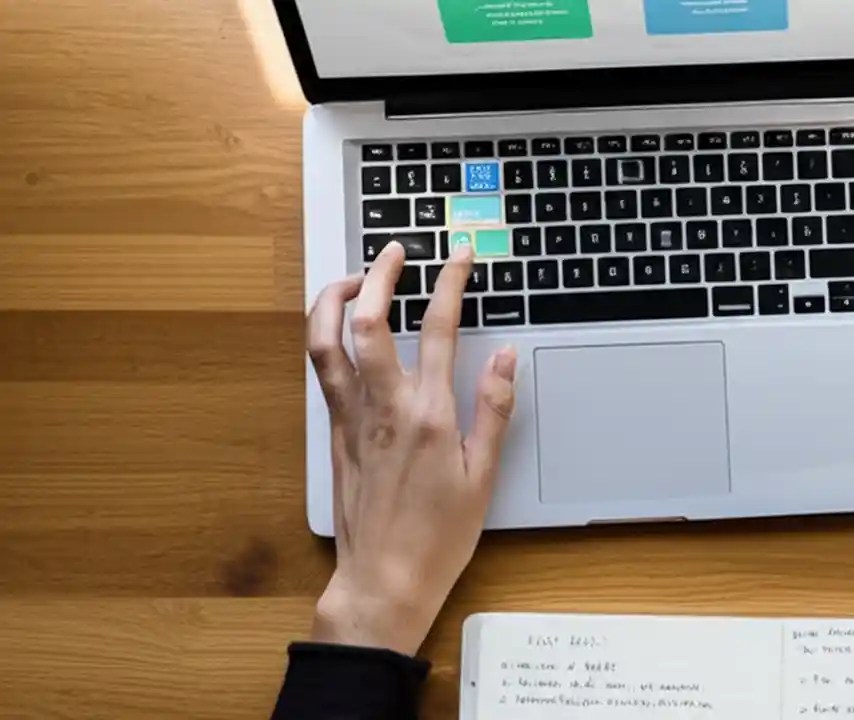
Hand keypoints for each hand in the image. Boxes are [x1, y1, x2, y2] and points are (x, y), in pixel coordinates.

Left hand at [305, 241, 516, 655]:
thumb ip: (493, 410)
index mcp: (427, 414)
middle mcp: (382, 408)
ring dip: (334, 300)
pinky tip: (342, 333)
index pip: (436, 329)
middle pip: (365, 322)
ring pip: (325, 343)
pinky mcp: (335, 435)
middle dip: (377, 276)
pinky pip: (322, 373)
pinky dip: (327, 338)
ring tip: (353, 279)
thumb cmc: (438, 537)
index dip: (448, 283)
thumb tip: (504, 357)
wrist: (383, 580)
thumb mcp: (482, 476)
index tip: (458, 256)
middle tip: (394, 252)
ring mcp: (351, 419)